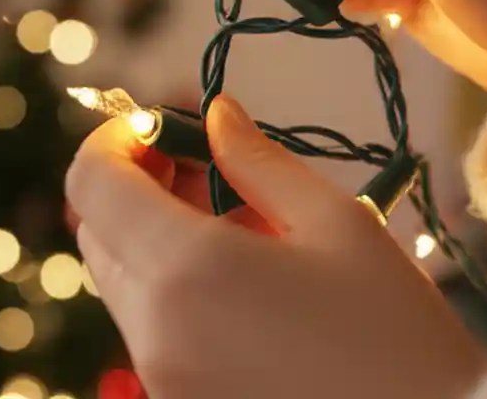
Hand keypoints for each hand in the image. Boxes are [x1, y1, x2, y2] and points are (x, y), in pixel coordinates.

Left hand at [66, 96, 486, 398]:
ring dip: (156, 237)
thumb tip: (215, 115)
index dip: (115, 140)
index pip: (91, 184)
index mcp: (184, 270)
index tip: (163, 127)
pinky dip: (173, 289)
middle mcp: (151, 328)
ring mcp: (159, 376)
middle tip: (208, 168)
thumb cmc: (395, 333)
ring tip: (241, 224)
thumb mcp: (336, 225)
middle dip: (138, 185)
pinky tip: (246, 282)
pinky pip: (150, 328)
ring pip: (121, 282)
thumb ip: (258, 161)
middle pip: (99, 232)